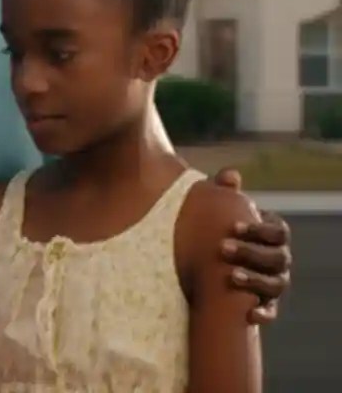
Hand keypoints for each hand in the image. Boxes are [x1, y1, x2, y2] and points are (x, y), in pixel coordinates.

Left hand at [213, 167, 292, 324]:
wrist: (212, 263)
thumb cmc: (219, 230)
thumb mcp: (219, 210)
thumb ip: (223, 190)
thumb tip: (231, 176)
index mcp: (272, 235)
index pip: (278, 232)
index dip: (259, 230)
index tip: (233, 227)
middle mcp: (278, 260)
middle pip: (277, 258)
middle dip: (251, 253)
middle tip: (222, 248)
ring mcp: (274, 282)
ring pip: (275, 284)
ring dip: (256, 281)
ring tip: (231, 277)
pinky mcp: (265, 303)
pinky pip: (270, 311)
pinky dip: (263, 313)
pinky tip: (249, 314)